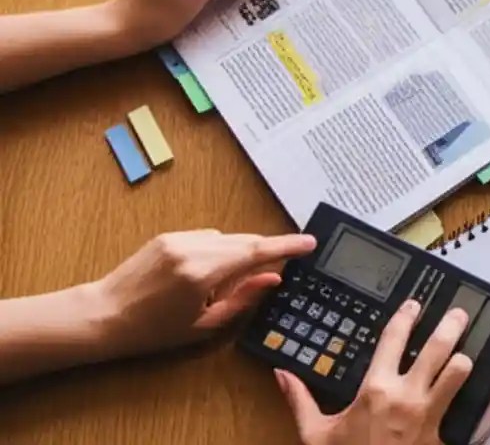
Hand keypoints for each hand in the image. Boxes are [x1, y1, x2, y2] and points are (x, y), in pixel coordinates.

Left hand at [90, 229, 315, 358]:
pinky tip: (205, 275)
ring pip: (226, 238)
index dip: (287, 246)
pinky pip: (206, 238)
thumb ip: (243, 298)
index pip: (256, 252)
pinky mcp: (168, 236)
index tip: (310, 242)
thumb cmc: (151, 330)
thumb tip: (272, 279)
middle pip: (244, 240)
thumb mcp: (203, 324)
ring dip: (238, 253)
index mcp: (203, 272)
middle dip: (265, 251)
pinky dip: (217, 251)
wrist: (102, 316)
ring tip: (225, 284)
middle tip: (282, 265)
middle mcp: (193, 247)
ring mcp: (178, 238)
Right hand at [277, 302, 473, 444]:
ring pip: (459, 373)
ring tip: (465, 352)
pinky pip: (464, 408)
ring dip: (463, 360)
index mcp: (375, 390)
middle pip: (439, 348)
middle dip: (451, 325)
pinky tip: (482, 392)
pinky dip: (473, 398)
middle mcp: (408, 397)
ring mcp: (430, 415)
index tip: (414, 304)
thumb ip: (300, 401)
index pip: (394, 340)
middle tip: (459, 313)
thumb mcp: (316, 436)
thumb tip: (282, 374)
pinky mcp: (443, 436)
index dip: (406, 316)